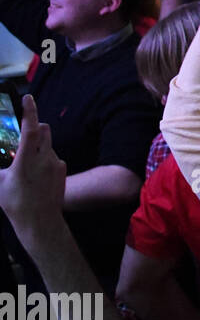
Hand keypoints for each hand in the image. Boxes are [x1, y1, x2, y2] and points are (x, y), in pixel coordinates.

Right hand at [0, 96, 66, 227]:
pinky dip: (44, 156)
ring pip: (49, 143)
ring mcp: (56, 164)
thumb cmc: (16, 204)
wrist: (41, 221)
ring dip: (38, 143)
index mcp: (27, 160)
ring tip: (26, 159)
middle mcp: (45, 159)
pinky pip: (53, 155)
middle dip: (34, 125)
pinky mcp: (62, 169)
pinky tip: (36, 171)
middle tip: (23, 130)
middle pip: (44, 129)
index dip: (29, 112)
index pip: (31, 129)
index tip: (28, 98)